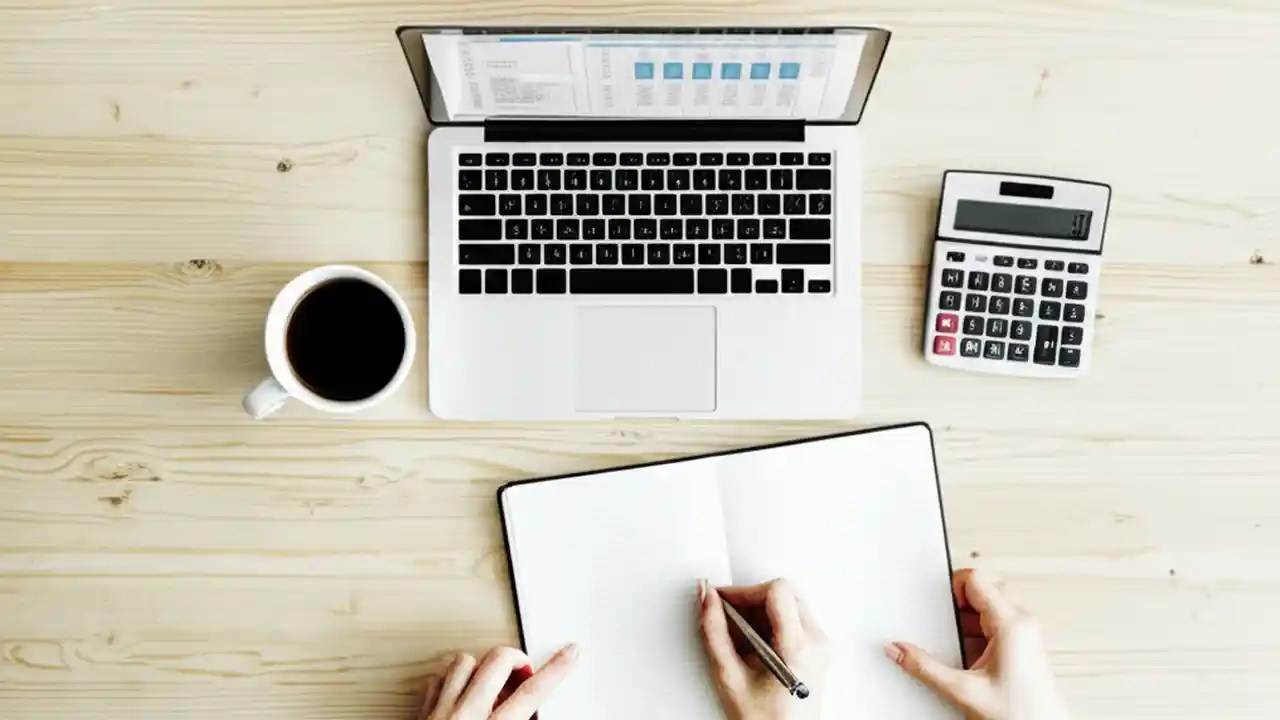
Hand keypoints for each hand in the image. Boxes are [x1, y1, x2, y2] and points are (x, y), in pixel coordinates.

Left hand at [419, 644, 577, 719]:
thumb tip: (533, 711)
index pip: (533, 692)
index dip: (556, 669)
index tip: (571, 653)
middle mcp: (465, 717)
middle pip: (498, 661)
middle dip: (516, 660)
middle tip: (523, 674)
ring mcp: (439, 713)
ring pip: (464, 662)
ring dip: (481, 667)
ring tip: (490, 683)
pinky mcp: (419, 714)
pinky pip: (437, 680)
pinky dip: (451, 680)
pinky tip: (460, 691)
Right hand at [698, 578, 830, 719]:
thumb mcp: (729, 677)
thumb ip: (714, 632)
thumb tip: (706, 598)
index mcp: (799, 648)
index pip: (777, 592)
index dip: (744, 591)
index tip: (722, 599)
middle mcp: (817, 642)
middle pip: (783, 592)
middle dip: (750, 599)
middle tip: (725, 615)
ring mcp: (820, 644)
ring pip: (788, 601)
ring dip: (758, 610)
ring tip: (738, 636)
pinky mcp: (817, 647)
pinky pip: (793, 616)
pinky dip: (769, 620)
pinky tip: (753, 642)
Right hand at [885, 569, 1069, 719]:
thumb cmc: (1022, 713)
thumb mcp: (963, 689)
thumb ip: (924, 667)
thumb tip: (898, 650)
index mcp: (1010, 623)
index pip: (975, 578)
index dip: (950, 586)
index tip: (937, 603)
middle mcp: (1022, 623)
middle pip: (983, 589)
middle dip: (960, 606)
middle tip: (947, 627)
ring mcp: (1026, 633)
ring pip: (990, 607)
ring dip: (970, 622)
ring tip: (961, 648)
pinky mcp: (1025, 645)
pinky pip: (997, 624)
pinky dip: (979, 635)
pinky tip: (974, 658)